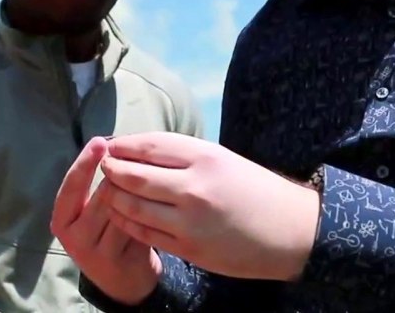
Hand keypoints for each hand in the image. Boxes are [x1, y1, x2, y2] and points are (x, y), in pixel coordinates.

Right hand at [51, 137, 162, 304]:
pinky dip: (150, 213)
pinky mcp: (117, 262)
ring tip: (154, 180)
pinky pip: (136, 228)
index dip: (84, 163)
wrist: (123, 279)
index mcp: (62, 219)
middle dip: (123, 175)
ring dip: (140, 193)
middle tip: (140, 159)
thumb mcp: (93, 210)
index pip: (71, 186)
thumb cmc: (109, 232)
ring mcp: (94, 253)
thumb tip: (114, 145)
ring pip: (122, 210)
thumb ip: (99, 184)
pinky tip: (161, 203)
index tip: (100, 141)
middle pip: (102, 195)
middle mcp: (73, 237)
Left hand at [98, 132, 319, 281]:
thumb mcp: (223, 159)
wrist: (290, 231)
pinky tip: (120, 214)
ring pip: (134, 206)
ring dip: (113, 197)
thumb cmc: (255, 189)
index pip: (150, 145)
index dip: (123, 145)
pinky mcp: (189, 248)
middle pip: (134, 175)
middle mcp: (195, 187)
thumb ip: (183, 155)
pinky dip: (127, 221)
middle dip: (112, 170)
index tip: (110, 145)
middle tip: (104, 167)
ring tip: (107, 190)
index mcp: (206, 157)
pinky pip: (145, 233)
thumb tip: (138, 149)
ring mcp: (190, 221)